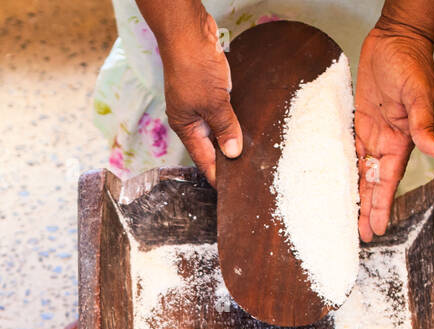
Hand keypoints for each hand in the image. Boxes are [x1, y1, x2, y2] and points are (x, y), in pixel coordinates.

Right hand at [159, 13, 242, 185]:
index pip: (203, 159)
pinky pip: (221, 110)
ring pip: (216, 128)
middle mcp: (189, 117)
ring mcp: (198, 103)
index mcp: (184, 126)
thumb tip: (233, 153)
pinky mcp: (207, 89)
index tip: (230, 190)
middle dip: (226, 158)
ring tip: (248, 153)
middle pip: (209, 145)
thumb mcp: (214, 102)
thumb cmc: (193, 66)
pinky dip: (231, 119)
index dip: (216, 175)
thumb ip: (225, 128)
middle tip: (245, 174)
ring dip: (230, 137)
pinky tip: (244, 124)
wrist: (188, 32)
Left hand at [353, 25, 433, 240]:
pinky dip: (345, 170)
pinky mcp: (359, 122)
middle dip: (367, 209)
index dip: (382, 205)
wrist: (395, 39)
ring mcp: (372, 133)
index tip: (377, 229)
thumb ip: (425, 126)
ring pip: (361, 173)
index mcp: (403, 141)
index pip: (390, 181)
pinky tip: (338, 187)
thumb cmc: (410, 63)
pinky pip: (350, 152)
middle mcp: (387, 142)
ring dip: (355, 195)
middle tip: (358, 236)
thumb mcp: (419, 94)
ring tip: (347, 220)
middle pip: (374, 184)